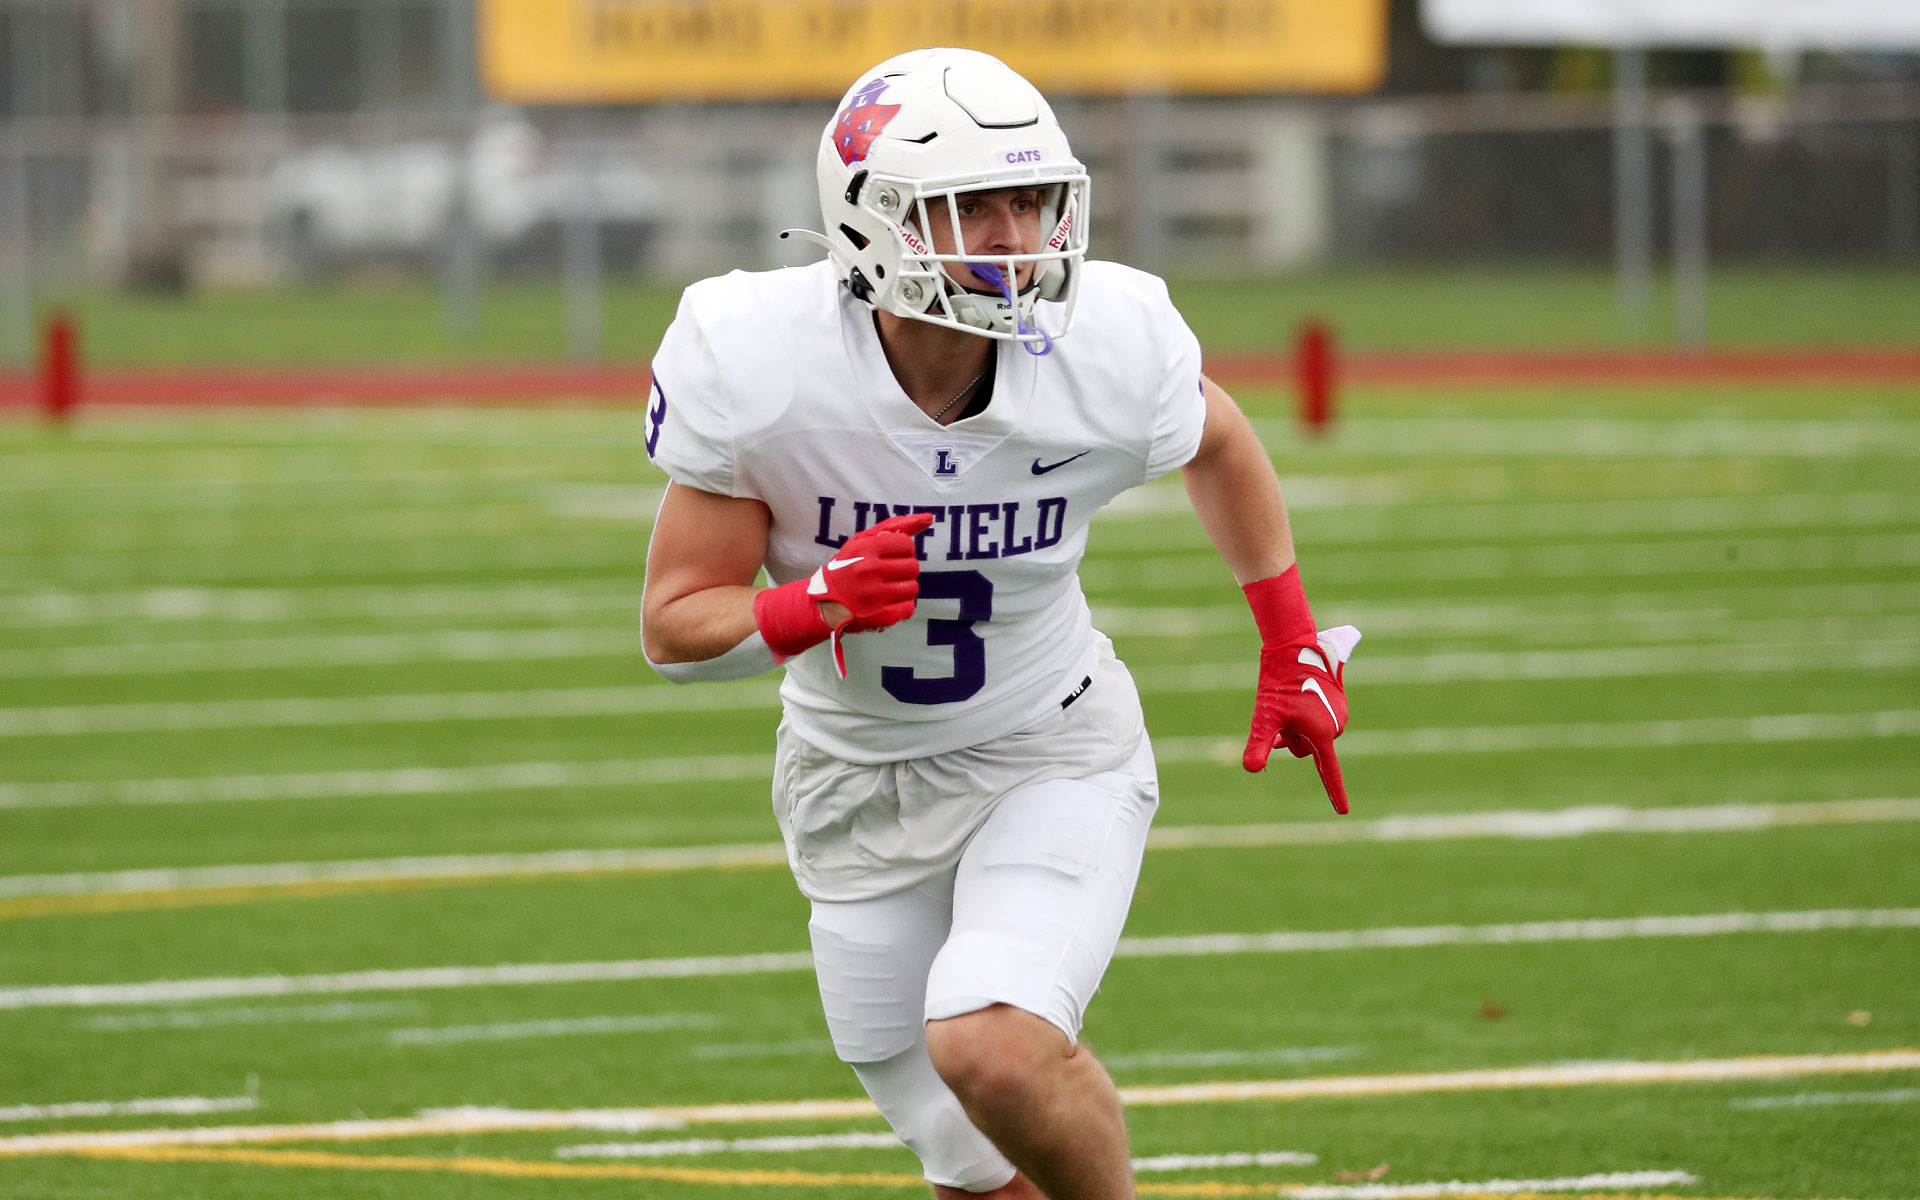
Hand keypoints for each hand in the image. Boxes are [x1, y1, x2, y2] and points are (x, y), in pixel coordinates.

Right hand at [753, 511, 933, 677]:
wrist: (822, 603)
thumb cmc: (845, 568)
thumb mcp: (862, 541)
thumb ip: (895, 527)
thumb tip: (928, 518)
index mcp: (865, 549)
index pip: (906, 544)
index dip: (903, 550)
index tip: (891, 556)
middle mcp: (869, 570)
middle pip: (913, 566)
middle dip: (904, 569)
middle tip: (888, 574)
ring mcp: (875, 596)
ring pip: (913, 588)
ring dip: (904, 588)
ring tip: (888, 589)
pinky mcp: (879, 617)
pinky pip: (909, 608)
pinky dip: (902, 606)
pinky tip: (888, 603)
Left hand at [1243, 626, 1359, 814]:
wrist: (1295, 647)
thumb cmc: (1279, 683)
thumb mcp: (1265, 717)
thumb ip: (1258, 744)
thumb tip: (1251, 769)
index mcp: (1323, 735)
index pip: (1328, 772)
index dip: (1335, 793)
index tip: (1342, 812)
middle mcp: (1336, 727)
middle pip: (1306, 748)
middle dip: (1291, 738)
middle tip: (1282, 714)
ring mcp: (1339, 714)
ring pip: (1310, 733)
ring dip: (1296, 726)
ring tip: (1288, 702)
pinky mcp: (1338, 702)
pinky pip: (1317, 719)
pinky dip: (1304, 716)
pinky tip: (1295, 696)